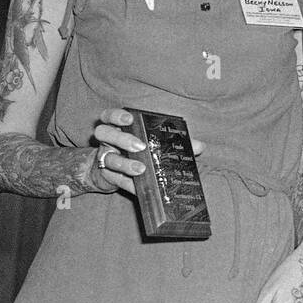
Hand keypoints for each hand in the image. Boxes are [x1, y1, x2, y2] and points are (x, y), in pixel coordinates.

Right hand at [88, 107, 204, 194]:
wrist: (114, 174)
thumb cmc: (137, 153)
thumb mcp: (153, 145)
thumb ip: (173, 143)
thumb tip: (199, 145)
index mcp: (119, 128)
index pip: (109, 115)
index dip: (116, 115)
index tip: (129, 119)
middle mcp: (108, 141)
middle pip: (103, 132)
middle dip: (121, 138)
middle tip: (140, 146)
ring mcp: (105, 159)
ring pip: (107, 158)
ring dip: (124, 163)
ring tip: (140, 169)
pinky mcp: (107, 177)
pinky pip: (115, 179)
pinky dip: (128, 183)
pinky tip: (139, 187)